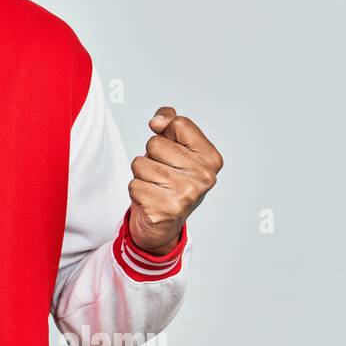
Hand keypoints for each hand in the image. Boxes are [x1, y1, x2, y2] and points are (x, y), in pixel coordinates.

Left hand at [127, 107, 222, 254]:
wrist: (163, 224)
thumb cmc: (169, 181)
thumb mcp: (175, 148)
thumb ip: (170, 124)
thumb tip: (158, 120)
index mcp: (211, 158)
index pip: (179, 124)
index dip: (166, 132)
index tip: (171, 149)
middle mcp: (204, 177)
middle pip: (155, 144)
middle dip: (151, 156)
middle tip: (161, 174)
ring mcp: (186, 195)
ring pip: (140, 164)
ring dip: (142, 174)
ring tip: (155, 186)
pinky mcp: (164, 210)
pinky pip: (134, 184)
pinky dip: (136, 191)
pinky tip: (150, 199)